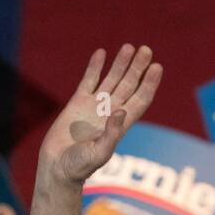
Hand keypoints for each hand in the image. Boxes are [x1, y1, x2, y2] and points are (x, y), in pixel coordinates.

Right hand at [36, 45, 162, 191]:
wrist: (57, 167)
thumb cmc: (79, 167)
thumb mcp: (99, 154)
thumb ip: (111, 134)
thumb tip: (121, 111)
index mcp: (120, 125)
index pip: (140, 100)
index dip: (149, 84)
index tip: (157, 68)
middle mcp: (110, 112)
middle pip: (128, 85)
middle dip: (138, 68)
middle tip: (146, 50)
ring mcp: (94, 106)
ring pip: (111, 80)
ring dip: (120, 64)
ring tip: (129, 47)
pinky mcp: (77, 103)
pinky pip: (88, 81)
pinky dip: (94, 67)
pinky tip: (101, 53)